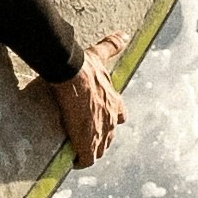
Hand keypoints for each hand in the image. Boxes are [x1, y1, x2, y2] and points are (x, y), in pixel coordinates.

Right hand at [51, 30, 128, 167]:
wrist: (72, 74)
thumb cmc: (84, 65)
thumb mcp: (100, 54)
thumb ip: (112, 45)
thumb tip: (124, 35)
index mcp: (114, 101)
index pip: (119, 116)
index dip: (110, 120)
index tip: (98, 121)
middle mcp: (111, 118)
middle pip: (109, 136)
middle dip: (100, 140)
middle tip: (86, 141)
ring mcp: (100, 131)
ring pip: (99, 149)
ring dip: (91, 152)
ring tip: (79, 154)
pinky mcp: (87, 140)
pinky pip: (87, 157)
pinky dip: (81, 161)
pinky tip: (73, 162)